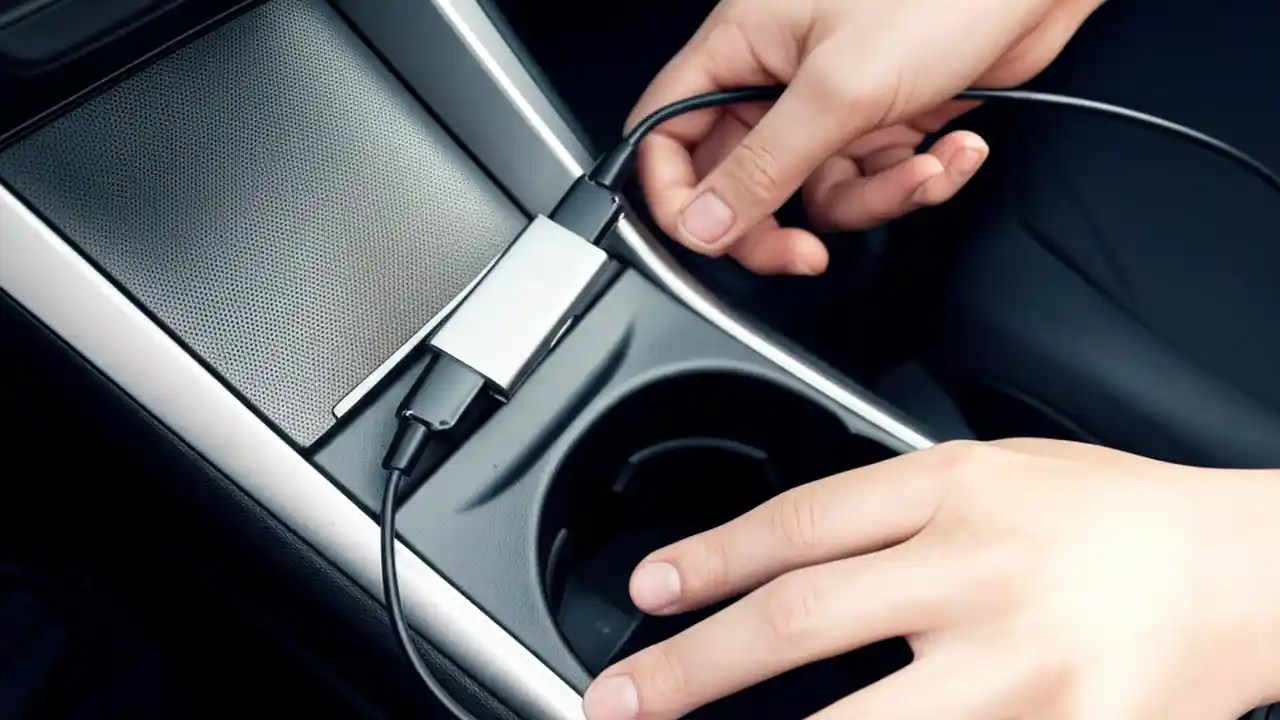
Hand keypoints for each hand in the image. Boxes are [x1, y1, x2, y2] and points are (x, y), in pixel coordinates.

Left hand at [582, 440, 1279, 718]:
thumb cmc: (1114, 515)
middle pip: (802, 619)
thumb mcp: (997, 468)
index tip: (649, 591)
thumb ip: (895, 502)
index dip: (709, 558)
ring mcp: (1018, 664)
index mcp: (955, 489)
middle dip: (694, 666)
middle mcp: (975, 572)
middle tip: (619, 697)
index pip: (800, 523)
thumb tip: (782, 556)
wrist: (1244, 570)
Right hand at [628, 0, 1104, 274]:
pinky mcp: (884, 116)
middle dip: (777, 224)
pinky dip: (916, 180)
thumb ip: (764, 166)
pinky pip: (873, 179)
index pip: (667, 133)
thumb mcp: (840, 89)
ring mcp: (831, 99)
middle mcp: (777, 74)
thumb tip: (702, 224)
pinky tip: (951, 150)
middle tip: (802, 254)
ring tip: (917, 172)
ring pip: (815, 192)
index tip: (707, 238)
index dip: (676, 195)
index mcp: (742, 45)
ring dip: (873, 199)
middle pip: (740, 179)